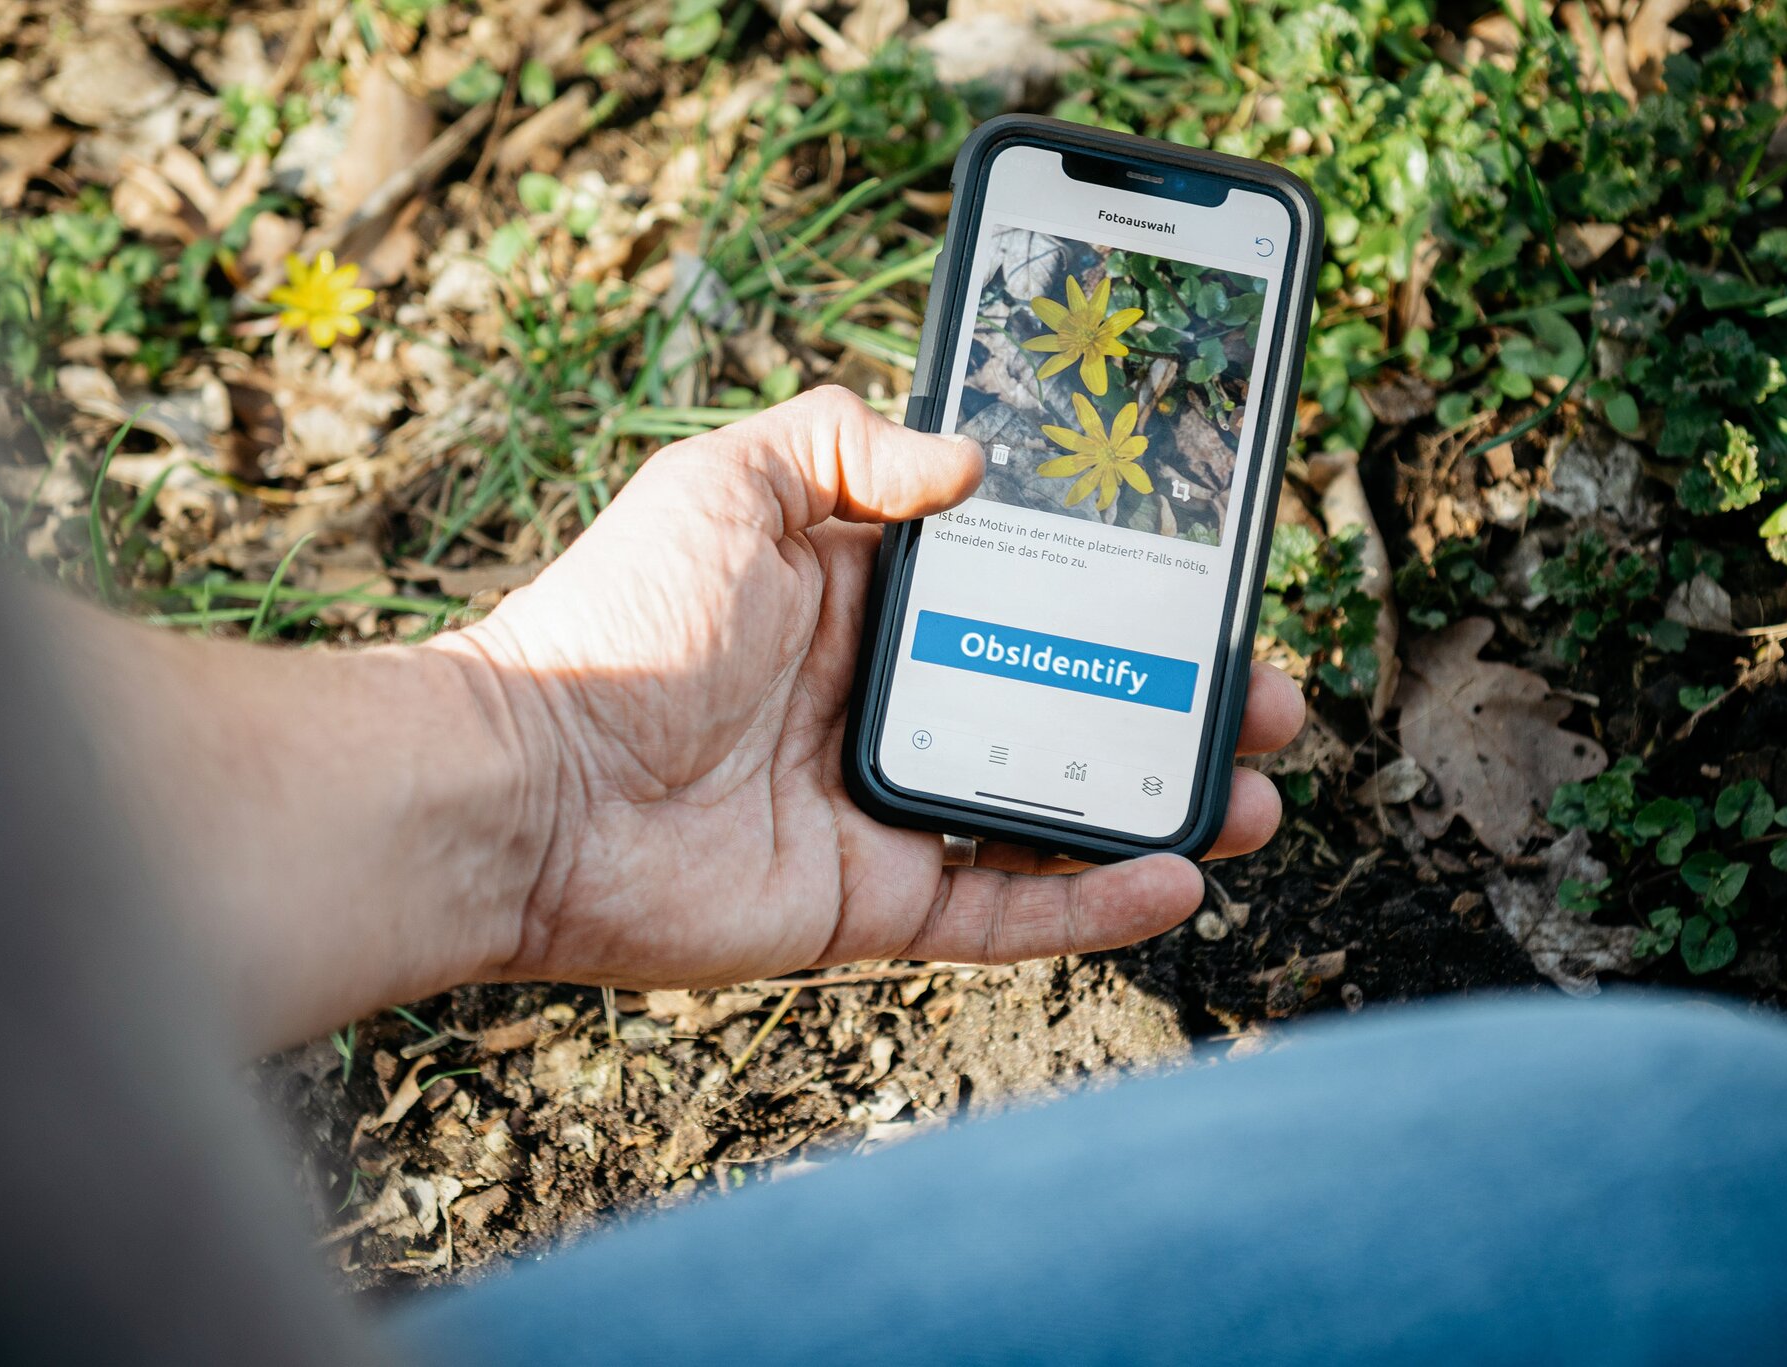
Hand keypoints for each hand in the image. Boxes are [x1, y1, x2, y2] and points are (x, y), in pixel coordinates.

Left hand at [448, 387, 1304, 988]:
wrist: (527, 789)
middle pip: (1059, 700)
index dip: (1109, 588)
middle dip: (1167, 700)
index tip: (1196, 578)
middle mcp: (881, 704)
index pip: (1015, 591)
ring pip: (1052, 810)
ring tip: (1252, 791)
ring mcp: (882, 809)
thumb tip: (974, 463)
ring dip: (1158, 802)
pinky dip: (1092, 903)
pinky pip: (1005, 912)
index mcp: (857, 603)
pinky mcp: (871, 904)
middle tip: (1259, 694)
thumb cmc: (616, 623)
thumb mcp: (727, 484)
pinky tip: (1175, 878)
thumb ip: (844, 444)